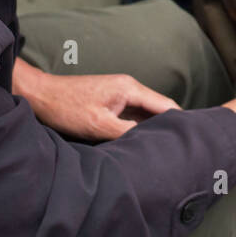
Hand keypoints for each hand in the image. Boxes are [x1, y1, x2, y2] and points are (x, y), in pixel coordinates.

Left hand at [18, 67, 179, 141]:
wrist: (41, 96)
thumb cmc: (67, 108)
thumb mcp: (100, 125)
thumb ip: (128, 133)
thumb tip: (151, 142)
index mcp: (130, 89)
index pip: (166, 106)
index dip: (181, 122)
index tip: (195, 138)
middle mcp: (129, 88)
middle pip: (159, 109)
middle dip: (170, 127)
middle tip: (183, 148)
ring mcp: (119, 94)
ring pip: (146, 114)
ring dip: (154, 129)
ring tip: (166, 148)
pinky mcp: (110, 102)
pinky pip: (133, 115)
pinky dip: (140, 128)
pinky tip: (142, 142)